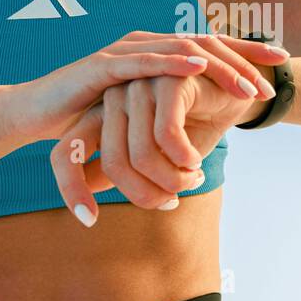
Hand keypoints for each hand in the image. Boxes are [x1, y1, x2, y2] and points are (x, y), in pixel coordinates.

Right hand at [11, 30, 287, 143]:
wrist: (36, 114)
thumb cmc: (87, 115)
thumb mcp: (138, 114)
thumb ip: (168, 111)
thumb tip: (207, 121)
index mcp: (157, 54)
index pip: (209, 48)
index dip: (247, 52)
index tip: (284, 61)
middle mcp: (145, 44)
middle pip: (204, 44)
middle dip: (242, 59)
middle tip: (273, 77)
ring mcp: (125, 51)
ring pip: (180, 51)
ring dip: (218, 66)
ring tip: (246, 82)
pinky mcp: (103, 66)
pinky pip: (143, 61)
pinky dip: (173, 62)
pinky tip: (198, 66)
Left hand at [49, 70, 267, 225]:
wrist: (234, 93)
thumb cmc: (193, 127)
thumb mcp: (154, 156)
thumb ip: (120, 174)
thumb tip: (85, 210)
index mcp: (101, 115)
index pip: (65, 153)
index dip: (71, 189)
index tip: (88, 221)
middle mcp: (114, 99)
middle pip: (113, 165)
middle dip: (146, 195)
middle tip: (173, 200)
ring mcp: (139, 86)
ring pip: (142, 155)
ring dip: (173, 180)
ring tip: (192, 179)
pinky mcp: (167, 80)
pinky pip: (167, 137)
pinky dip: (184, 160)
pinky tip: (195, 162)